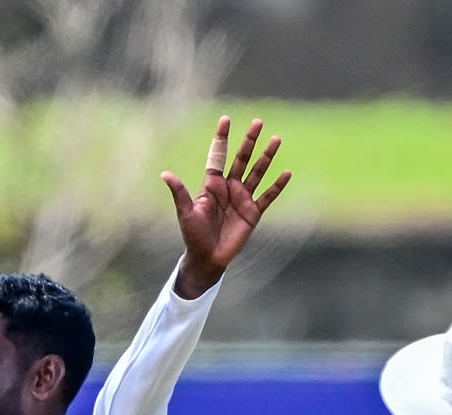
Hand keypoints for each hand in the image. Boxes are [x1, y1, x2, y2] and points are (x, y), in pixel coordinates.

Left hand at [162, 116, 290, 298]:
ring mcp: (243, 198)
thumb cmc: (193, 235)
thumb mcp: (185, 213)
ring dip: (267, 157)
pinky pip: (268, 196)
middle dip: (249, 141)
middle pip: (242, 159)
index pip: (218, 156)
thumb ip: (180, 193)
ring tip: (276, 139)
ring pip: (258, 172)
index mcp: (212, 185)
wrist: (207, 258)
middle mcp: (229, 187)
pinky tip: (286, 173)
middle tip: (258, 122)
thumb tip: (165, 174)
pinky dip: (277, 186)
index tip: (226, 119)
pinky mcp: (253, 212)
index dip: (222, 138)